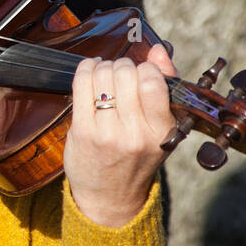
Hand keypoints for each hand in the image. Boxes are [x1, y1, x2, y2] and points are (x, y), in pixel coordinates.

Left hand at [63, 44, 177, 226]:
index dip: (145, 68)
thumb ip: (164, 86)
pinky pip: (81, 85)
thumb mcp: (161, 128)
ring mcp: (107, 133)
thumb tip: (158, 49)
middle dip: (122, 66)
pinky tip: (89, 73)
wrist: (111, 196)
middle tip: (120, 74)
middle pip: (126, 74)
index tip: (141, 74)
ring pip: (103, 76)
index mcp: (162, 132)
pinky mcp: (83, 132)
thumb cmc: (137, 157)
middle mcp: (136, 134)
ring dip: (103, 67)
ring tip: (105, 75)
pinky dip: (85, 70)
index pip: (153, 82)